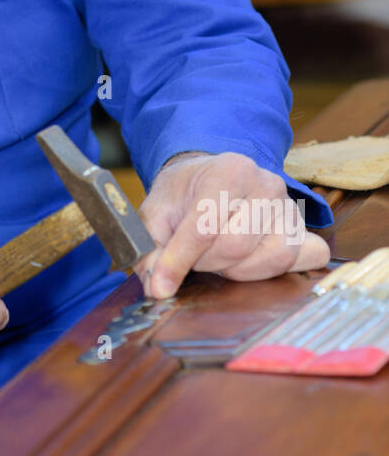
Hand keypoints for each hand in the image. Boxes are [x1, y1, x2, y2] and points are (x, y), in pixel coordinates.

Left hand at [134, 152, 330, 298]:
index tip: (161, 285)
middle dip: (206, 262)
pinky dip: (273, 270)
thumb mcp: (157, 214)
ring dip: (236, 270)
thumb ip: (152, 248)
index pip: (206, 224)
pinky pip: (301, 260)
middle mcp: (267, 184)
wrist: (209, 179)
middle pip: (236, 245)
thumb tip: (156, 286)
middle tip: (193, 257)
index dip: (180, 259)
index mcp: (230, 169)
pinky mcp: (303, 231)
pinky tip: (249, 265)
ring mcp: (290, 208)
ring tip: (216, 257)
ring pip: (270, 258)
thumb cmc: (185, 195)